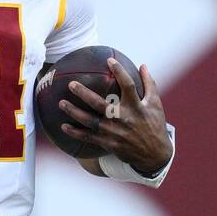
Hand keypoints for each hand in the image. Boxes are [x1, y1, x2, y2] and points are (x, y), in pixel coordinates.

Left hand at [59, 58, 171, 176]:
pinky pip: (89, 137)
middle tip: (71, 84)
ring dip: (74, 112)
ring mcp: (114, 132)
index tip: (109, 60)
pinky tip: (63, 126)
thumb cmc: (154, 125)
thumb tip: (143, 65)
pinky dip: (75, 132)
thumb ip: (149, 83)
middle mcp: (123, 118)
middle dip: (84, 94)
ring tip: (61, 103)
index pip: (128, 85)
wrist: (154, 155)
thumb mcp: (156, 104)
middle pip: (99, 104)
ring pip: (90, 121)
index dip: (119, 71)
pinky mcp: (109, 143)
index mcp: (136, 106)